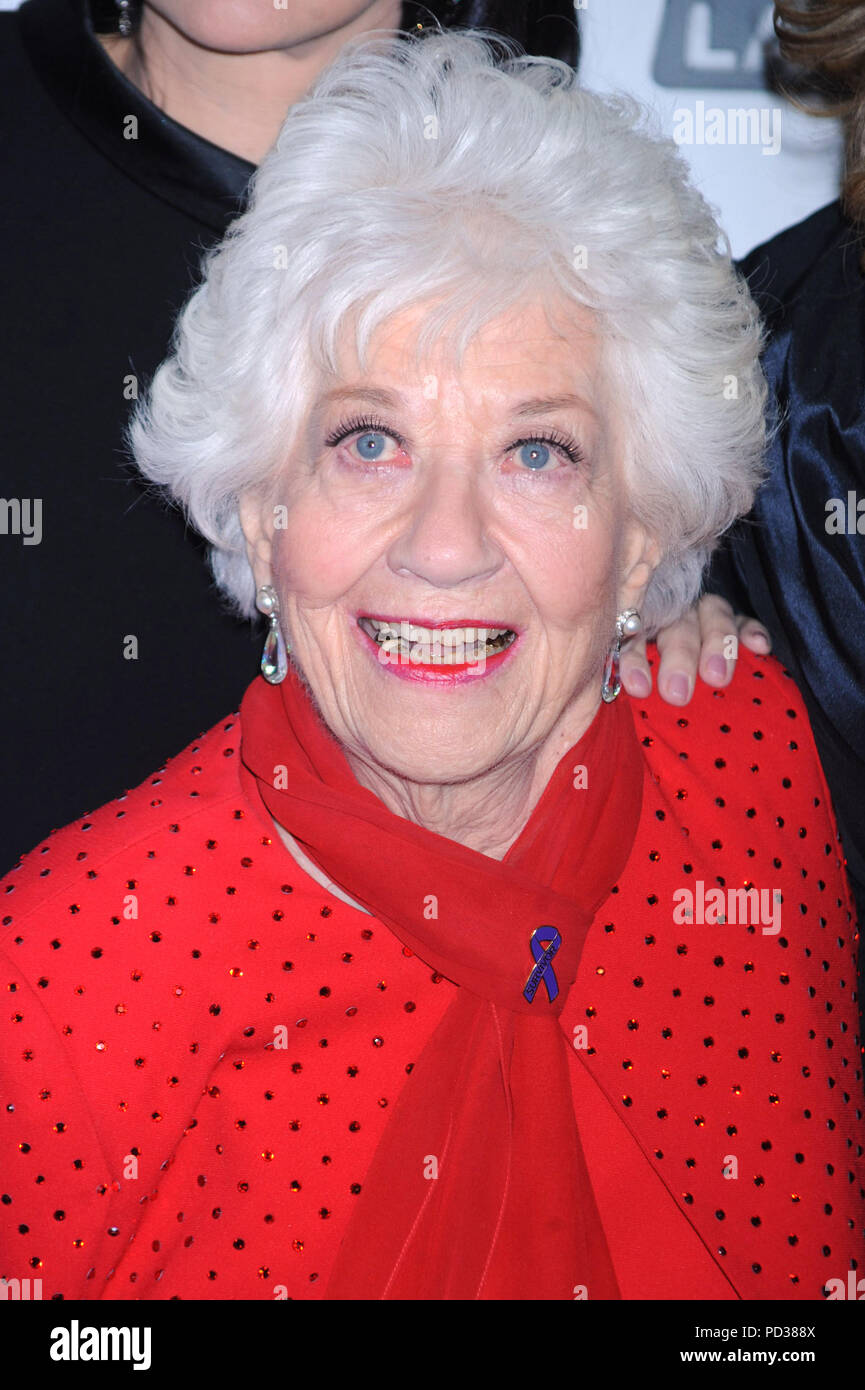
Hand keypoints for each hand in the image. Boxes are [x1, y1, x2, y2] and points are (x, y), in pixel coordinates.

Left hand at [620, 594, 770, 705]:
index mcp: (638, 631)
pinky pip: (744, 621)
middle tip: (678, 693)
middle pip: (676, 627)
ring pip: (711, 615)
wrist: (696, 695)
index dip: (634, 662)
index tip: (639, 689)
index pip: (633, 639)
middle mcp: (671, 617)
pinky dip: (750, 631)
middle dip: (679, 659)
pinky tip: (759, 646)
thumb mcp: (642, 689)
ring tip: (717, 677)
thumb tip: (627, 705)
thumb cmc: (658, 693)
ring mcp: (703, 615)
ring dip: (716, 644)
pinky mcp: (734, 622)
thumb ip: (636, 687)